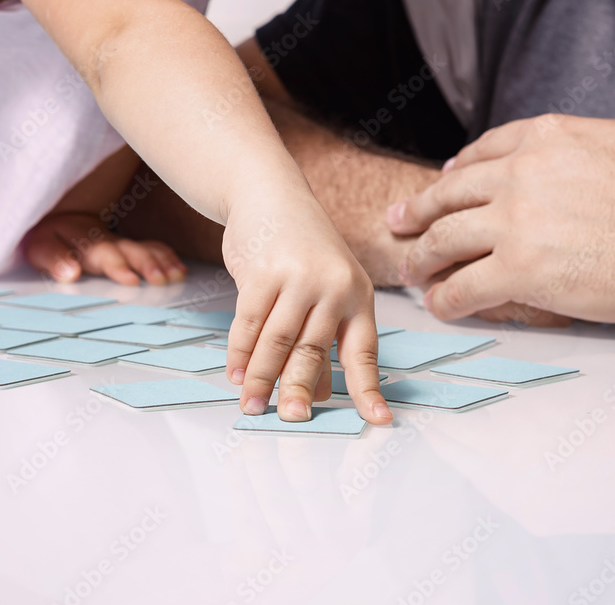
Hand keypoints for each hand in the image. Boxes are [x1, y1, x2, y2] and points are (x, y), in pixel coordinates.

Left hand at [24, 212, 186, 284]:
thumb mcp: (41, 247)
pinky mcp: (133, 246)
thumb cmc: (51, 238)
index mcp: (83, 240)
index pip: (102, 252)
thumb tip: (70, 274)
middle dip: (147, 264)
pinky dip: (168, 258)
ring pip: (146, 249)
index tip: (131, 280)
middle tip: (160, 280)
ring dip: (162, 263)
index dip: (117, 266)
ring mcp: (123, 242)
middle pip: (131, 250)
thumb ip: (54, 260)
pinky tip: (180, 271)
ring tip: (176, 276)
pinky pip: (154, 248)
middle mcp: (107, 240)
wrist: (62, 216)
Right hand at [222, 194, 391, 424]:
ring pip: (278, 341)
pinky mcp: (263, 271)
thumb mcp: (327, 288)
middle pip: (313, 350)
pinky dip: (240, 351)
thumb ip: (325, 337)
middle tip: (291, 419)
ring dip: (261, 378)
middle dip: (298, 390)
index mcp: (358, 296)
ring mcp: (298, 277)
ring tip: (252, 405)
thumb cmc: (301, 249)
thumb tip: (320, 392)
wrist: (270, 194)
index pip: (364, 352)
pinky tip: (235, 372)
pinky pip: (249, 322)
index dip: (369, 390)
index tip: (378, 420)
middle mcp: (334, 287)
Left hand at [386, 115, 614, 323]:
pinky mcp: (519, 269)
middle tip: (397, 222)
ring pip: (445, 239)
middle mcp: (519, 174)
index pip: (481, 153)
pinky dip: (444, 298)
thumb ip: (575, 145)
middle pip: (449, 195)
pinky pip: (463, 286)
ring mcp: (514, 221)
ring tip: (409, 270)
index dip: (454, 172)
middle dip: (417, 211)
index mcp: (544, 139)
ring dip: (420, 256)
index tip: (441, 182)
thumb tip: (557, 155)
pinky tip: (438, 306)